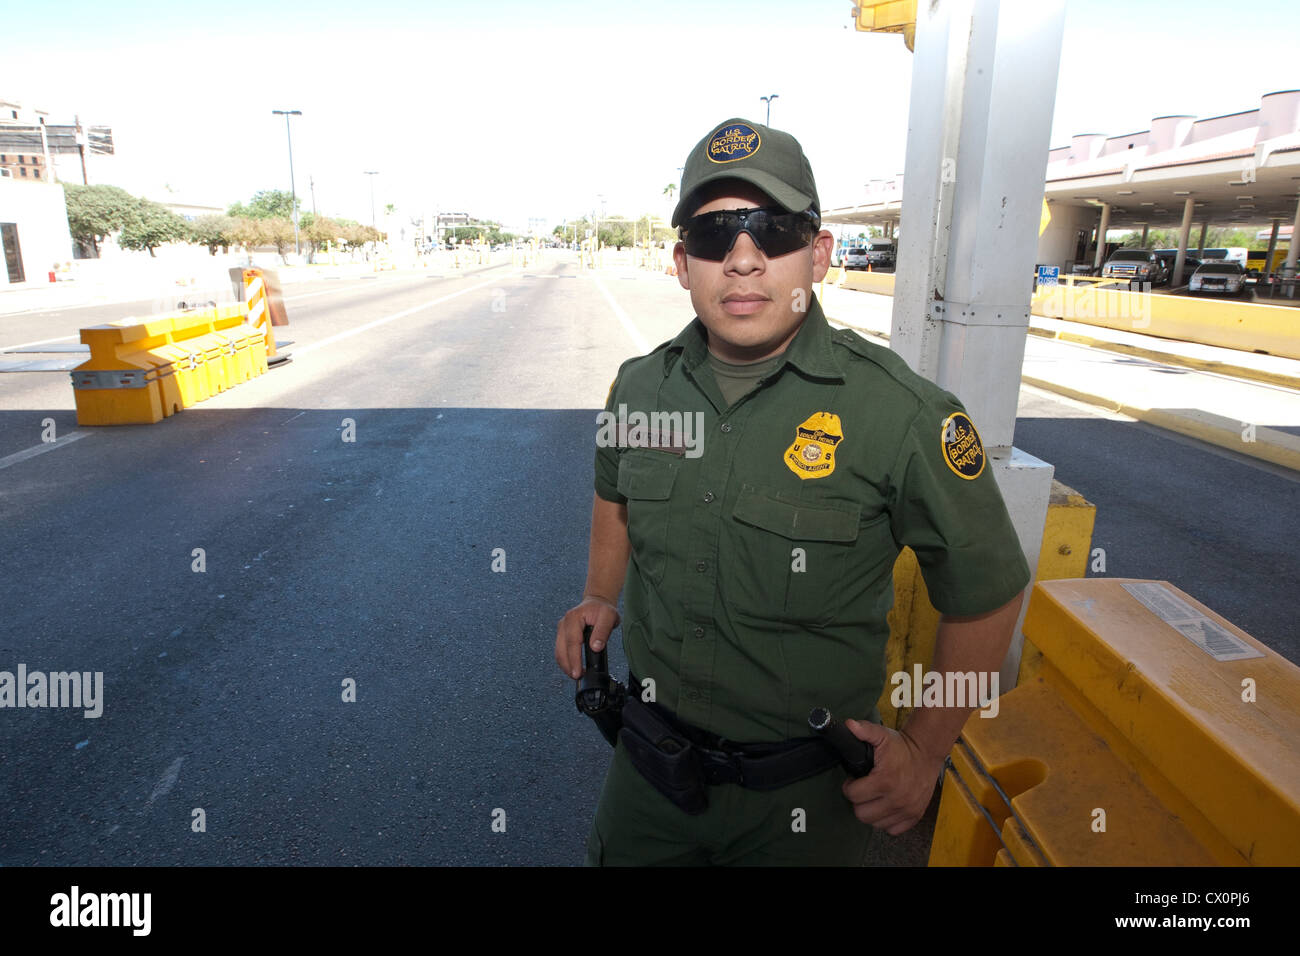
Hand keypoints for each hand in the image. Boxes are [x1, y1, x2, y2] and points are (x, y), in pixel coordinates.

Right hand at [554, 597, 620, 679]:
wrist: (597, 603)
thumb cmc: (602, 609)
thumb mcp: (609, 617)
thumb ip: (602, 631)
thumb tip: (595, 648)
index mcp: (573, 617)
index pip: (572, 642)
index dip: (574, 659)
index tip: (578, 672)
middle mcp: (564, 623)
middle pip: (561, 649)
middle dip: (567, 666)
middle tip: (577, 677)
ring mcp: (561, 629)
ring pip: (559, 652)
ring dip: (566, 665)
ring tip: (577, 674)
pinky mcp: (562, 635)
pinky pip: (561, 650)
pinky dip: (566, 661)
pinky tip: (574, 667)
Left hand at [839, 718, 944, 835]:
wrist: (927, 753)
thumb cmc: (902, 746)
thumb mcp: (882, 735)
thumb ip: (863, 730)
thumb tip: (849, 725)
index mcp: (885, 780)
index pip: (853, 795)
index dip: (849, 786)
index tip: (854, 780)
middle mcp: (896, 799)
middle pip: (862, 814)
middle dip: (859, 801)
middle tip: (863, 789)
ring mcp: (907, 809)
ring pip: (875, 824)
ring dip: (872, 812)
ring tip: (874, 797)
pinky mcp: (915, 816)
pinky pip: (892, 829)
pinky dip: (887, 821)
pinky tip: (885, 806)